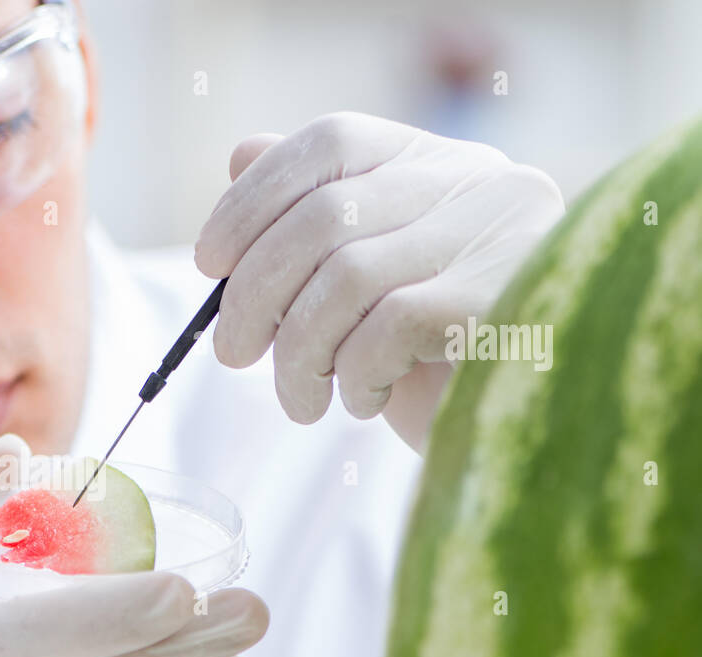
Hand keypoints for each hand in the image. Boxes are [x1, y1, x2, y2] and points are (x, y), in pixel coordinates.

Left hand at [195, 112, 564, 450]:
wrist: (532, 429)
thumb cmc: (438, 360)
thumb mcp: (367, 287)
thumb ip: (312, 220)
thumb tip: (241, 154)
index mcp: (437, 164)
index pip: (330, 141)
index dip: (252, 199)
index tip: (211, 262)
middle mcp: (476, 182)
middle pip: (325, 216)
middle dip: (255, 294)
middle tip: (233, 353)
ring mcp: (500, 237)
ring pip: (347, 279)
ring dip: (297, 354)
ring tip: (300, 399)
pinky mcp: (505, 303)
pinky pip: (387, 330)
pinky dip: (353, 376)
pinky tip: (360, 402)